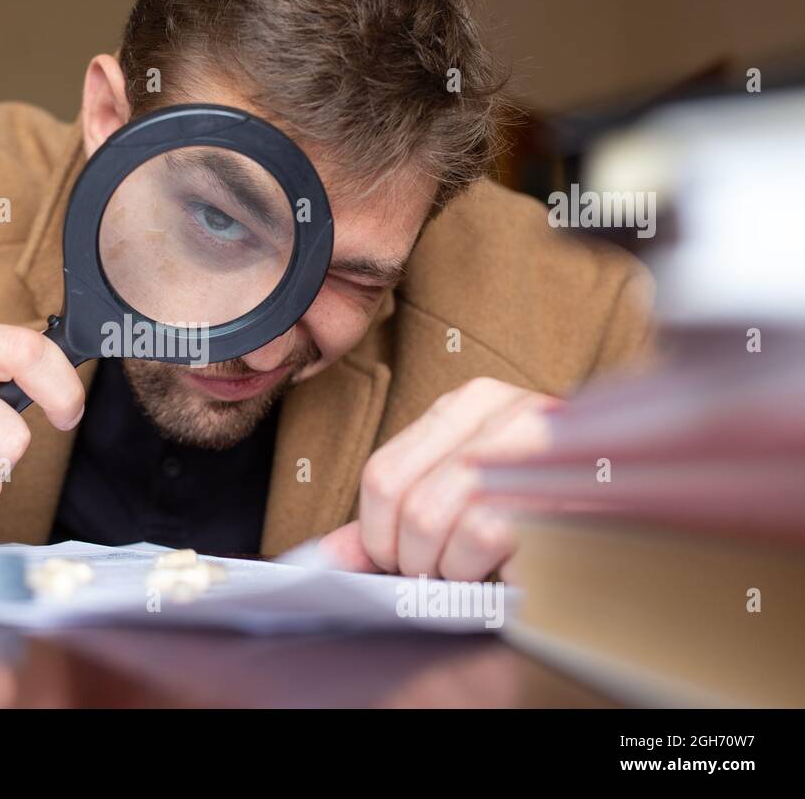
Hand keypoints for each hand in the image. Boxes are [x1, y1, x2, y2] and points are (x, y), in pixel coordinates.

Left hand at [323, 377, 557, 580]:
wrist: (644, 497)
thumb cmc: (544, 502)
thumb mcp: (463, 493)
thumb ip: (395, 519)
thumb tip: (332, 558)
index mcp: (468, 403)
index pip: (382, 475)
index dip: (379, 535)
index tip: (400, 559)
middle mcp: (502, 410)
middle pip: (407, 502)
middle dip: (414, 560)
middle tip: (441, 574)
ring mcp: (538, 443)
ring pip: (439, 519)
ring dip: (448, 568)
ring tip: (472, 572)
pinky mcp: (567, 483)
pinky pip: (485, 534)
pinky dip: (482, 569)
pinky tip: (502, 570)